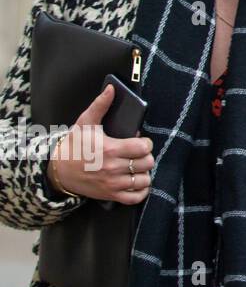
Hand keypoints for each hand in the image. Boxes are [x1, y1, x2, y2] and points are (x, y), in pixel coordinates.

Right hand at [46, 83, 154, 204]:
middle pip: (147, 163)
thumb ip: (101, 105)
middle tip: (138, 153)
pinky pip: (135, 198)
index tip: (139, 141)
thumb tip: (111, 88)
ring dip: (144, 173)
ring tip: (137, 166)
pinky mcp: (110, 195)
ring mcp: (112, 184)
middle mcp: (113, 168)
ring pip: (144, 180)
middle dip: (145, 156)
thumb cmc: (74, 145)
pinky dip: (140, 191)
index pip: (144, 147)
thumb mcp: (85, 122)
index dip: (146, 143)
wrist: (58, 170)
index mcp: (110, 149)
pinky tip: (136, 181)